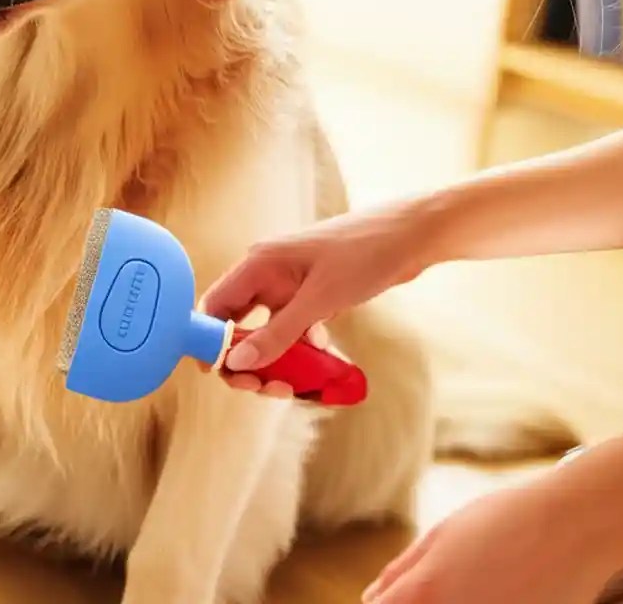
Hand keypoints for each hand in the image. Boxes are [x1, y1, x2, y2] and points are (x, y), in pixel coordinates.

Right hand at [201, 200, 430, 376]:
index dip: (208, 341)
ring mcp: (289, 286)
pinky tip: (320, 362)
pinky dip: (300, 350)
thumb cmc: (365, 255)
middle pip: (236, 324)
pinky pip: (292, 330)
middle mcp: (266, 275)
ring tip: (292, 386)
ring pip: (266, 332)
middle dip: (244, 359)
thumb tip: (237, 362)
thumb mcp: (319, 300)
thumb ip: (277, 334)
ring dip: (273, 360)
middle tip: (261, 387)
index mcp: (258, 265)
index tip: (217, 374)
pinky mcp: (310, 296)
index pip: (214, 306)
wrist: (413, 235)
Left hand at [363, 478, 617, 603]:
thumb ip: (401, 573)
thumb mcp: (440, 536)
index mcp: (422, 593)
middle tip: (447, 583)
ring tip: (482, 583)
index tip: (395, 596)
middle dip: (417, 603)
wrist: (574, 526)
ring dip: (455, 603)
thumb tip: (372, 599)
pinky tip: (501, 592)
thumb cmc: (504, 521)